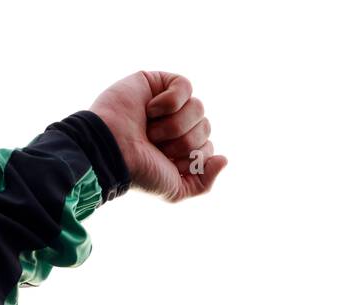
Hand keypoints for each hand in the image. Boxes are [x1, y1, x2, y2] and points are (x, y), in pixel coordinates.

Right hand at [90, 71, 226, 202]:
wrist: (113, 150)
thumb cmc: (140, 171)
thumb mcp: (175, 190)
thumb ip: (203, 183)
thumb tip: (224, 159)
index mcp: (180, 149)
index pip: (208, 147)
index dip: (192, 157)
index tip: (167, 162)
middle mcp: (175, 126)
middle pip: (206, 127)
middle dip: (183, 142)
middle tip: (157, 145)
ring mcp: (167, 104)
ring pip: (198, 108)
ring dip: (174, 125)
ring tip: (150, 131)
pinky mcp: (157, 82)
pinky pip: (185, 86)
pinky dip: (170, 101)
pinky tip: (150, 110)